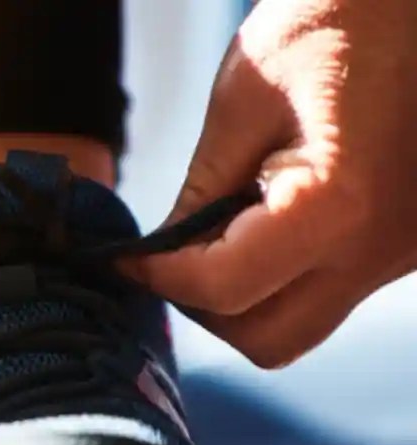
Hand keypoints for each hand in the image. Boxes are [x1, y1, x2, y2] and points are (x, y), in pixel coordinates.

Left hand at [125, 0, 416, 368]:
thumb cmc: (335, 24)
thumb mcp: (243, 101)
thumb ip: (201, 191)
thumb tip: (162, 254)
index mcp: (336, 206)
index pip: (223, 290)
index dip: (160, 277)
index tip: (129, 257)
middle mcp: (380, 248)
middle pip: (267, 340)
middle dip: (205, 307)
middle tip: (172, 257)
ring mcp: (402, 255)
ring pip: (301, 326)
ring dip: (246, 298)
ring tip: (222, 230)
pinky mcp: (406, 247)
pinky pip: (330, 292)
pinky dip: (285, 277)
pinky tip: (266, 221)